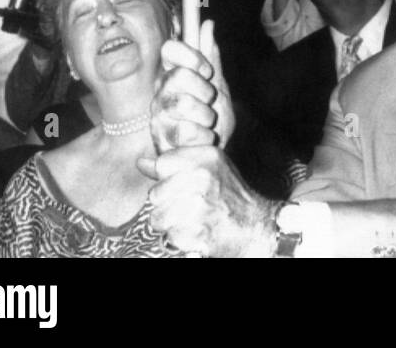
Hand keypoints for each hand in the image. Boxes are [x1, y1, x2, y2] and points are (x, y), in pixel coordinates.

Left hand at [145, 146, 278, 256]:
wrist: (256, 227)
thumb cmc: (227, 194)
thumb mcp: (208, 167)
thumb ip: (174, 162)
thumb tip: (140, 161)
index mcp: (206, 156)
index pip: (162, 163)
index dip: (167, 178)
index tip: (181, 185)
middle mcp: (203, 177)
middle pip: (155, 194)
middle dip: (166, 204)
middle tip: (187, 207)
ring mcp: (200, 206)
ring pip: (158, 218)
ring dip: (170, 224)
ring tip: (190, 220)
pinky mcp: (198, 232)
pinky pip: (169, 238)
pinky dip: (180, 240)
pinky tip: (196, 233)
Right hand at [146, 19, 234, 156]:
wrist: (214, 157)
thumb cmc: (213, 120)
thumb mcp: (218, 86)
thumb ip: (211, 57)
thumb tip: (207, 23)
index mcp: (172, 75)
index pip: (170, 49)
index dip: (192, 56)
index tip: (206, 70)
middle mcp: (160, 94)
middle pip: (180, 76)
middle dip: (204, 91)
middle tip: (209, 103)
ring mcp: (157, 118)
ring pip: (183, 104)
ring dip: (206, 117)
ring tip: (207, 125)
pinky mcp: (159, 144)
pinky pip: (186, 132)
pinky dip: (204, 137)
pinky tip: (202, 141)